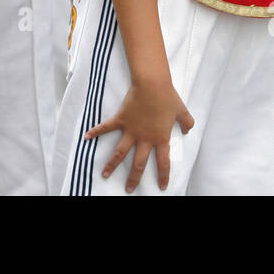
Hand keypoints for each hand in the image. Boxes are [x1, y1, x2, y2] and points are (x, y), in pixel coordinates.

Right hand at [86, 78, 193, 192]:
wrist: (152, 84)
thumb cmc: (168, 97)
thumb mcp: (182, 111)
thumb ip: (187, 123)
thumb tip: (187, 131)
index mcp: (160, 138)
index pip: (163, 163)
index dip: (163, 176)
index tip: (161, 187)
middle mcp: (144, 138)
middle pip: (138, 164)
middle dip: (133, 178)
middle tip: (128, 190)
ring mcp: (131, 130)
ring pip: (120, 152)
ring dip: (111, 164)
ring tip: (104, 175)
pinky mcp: (121, 119)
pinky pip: (106, 128)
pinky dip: (95, 132)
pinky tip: (86, 138)